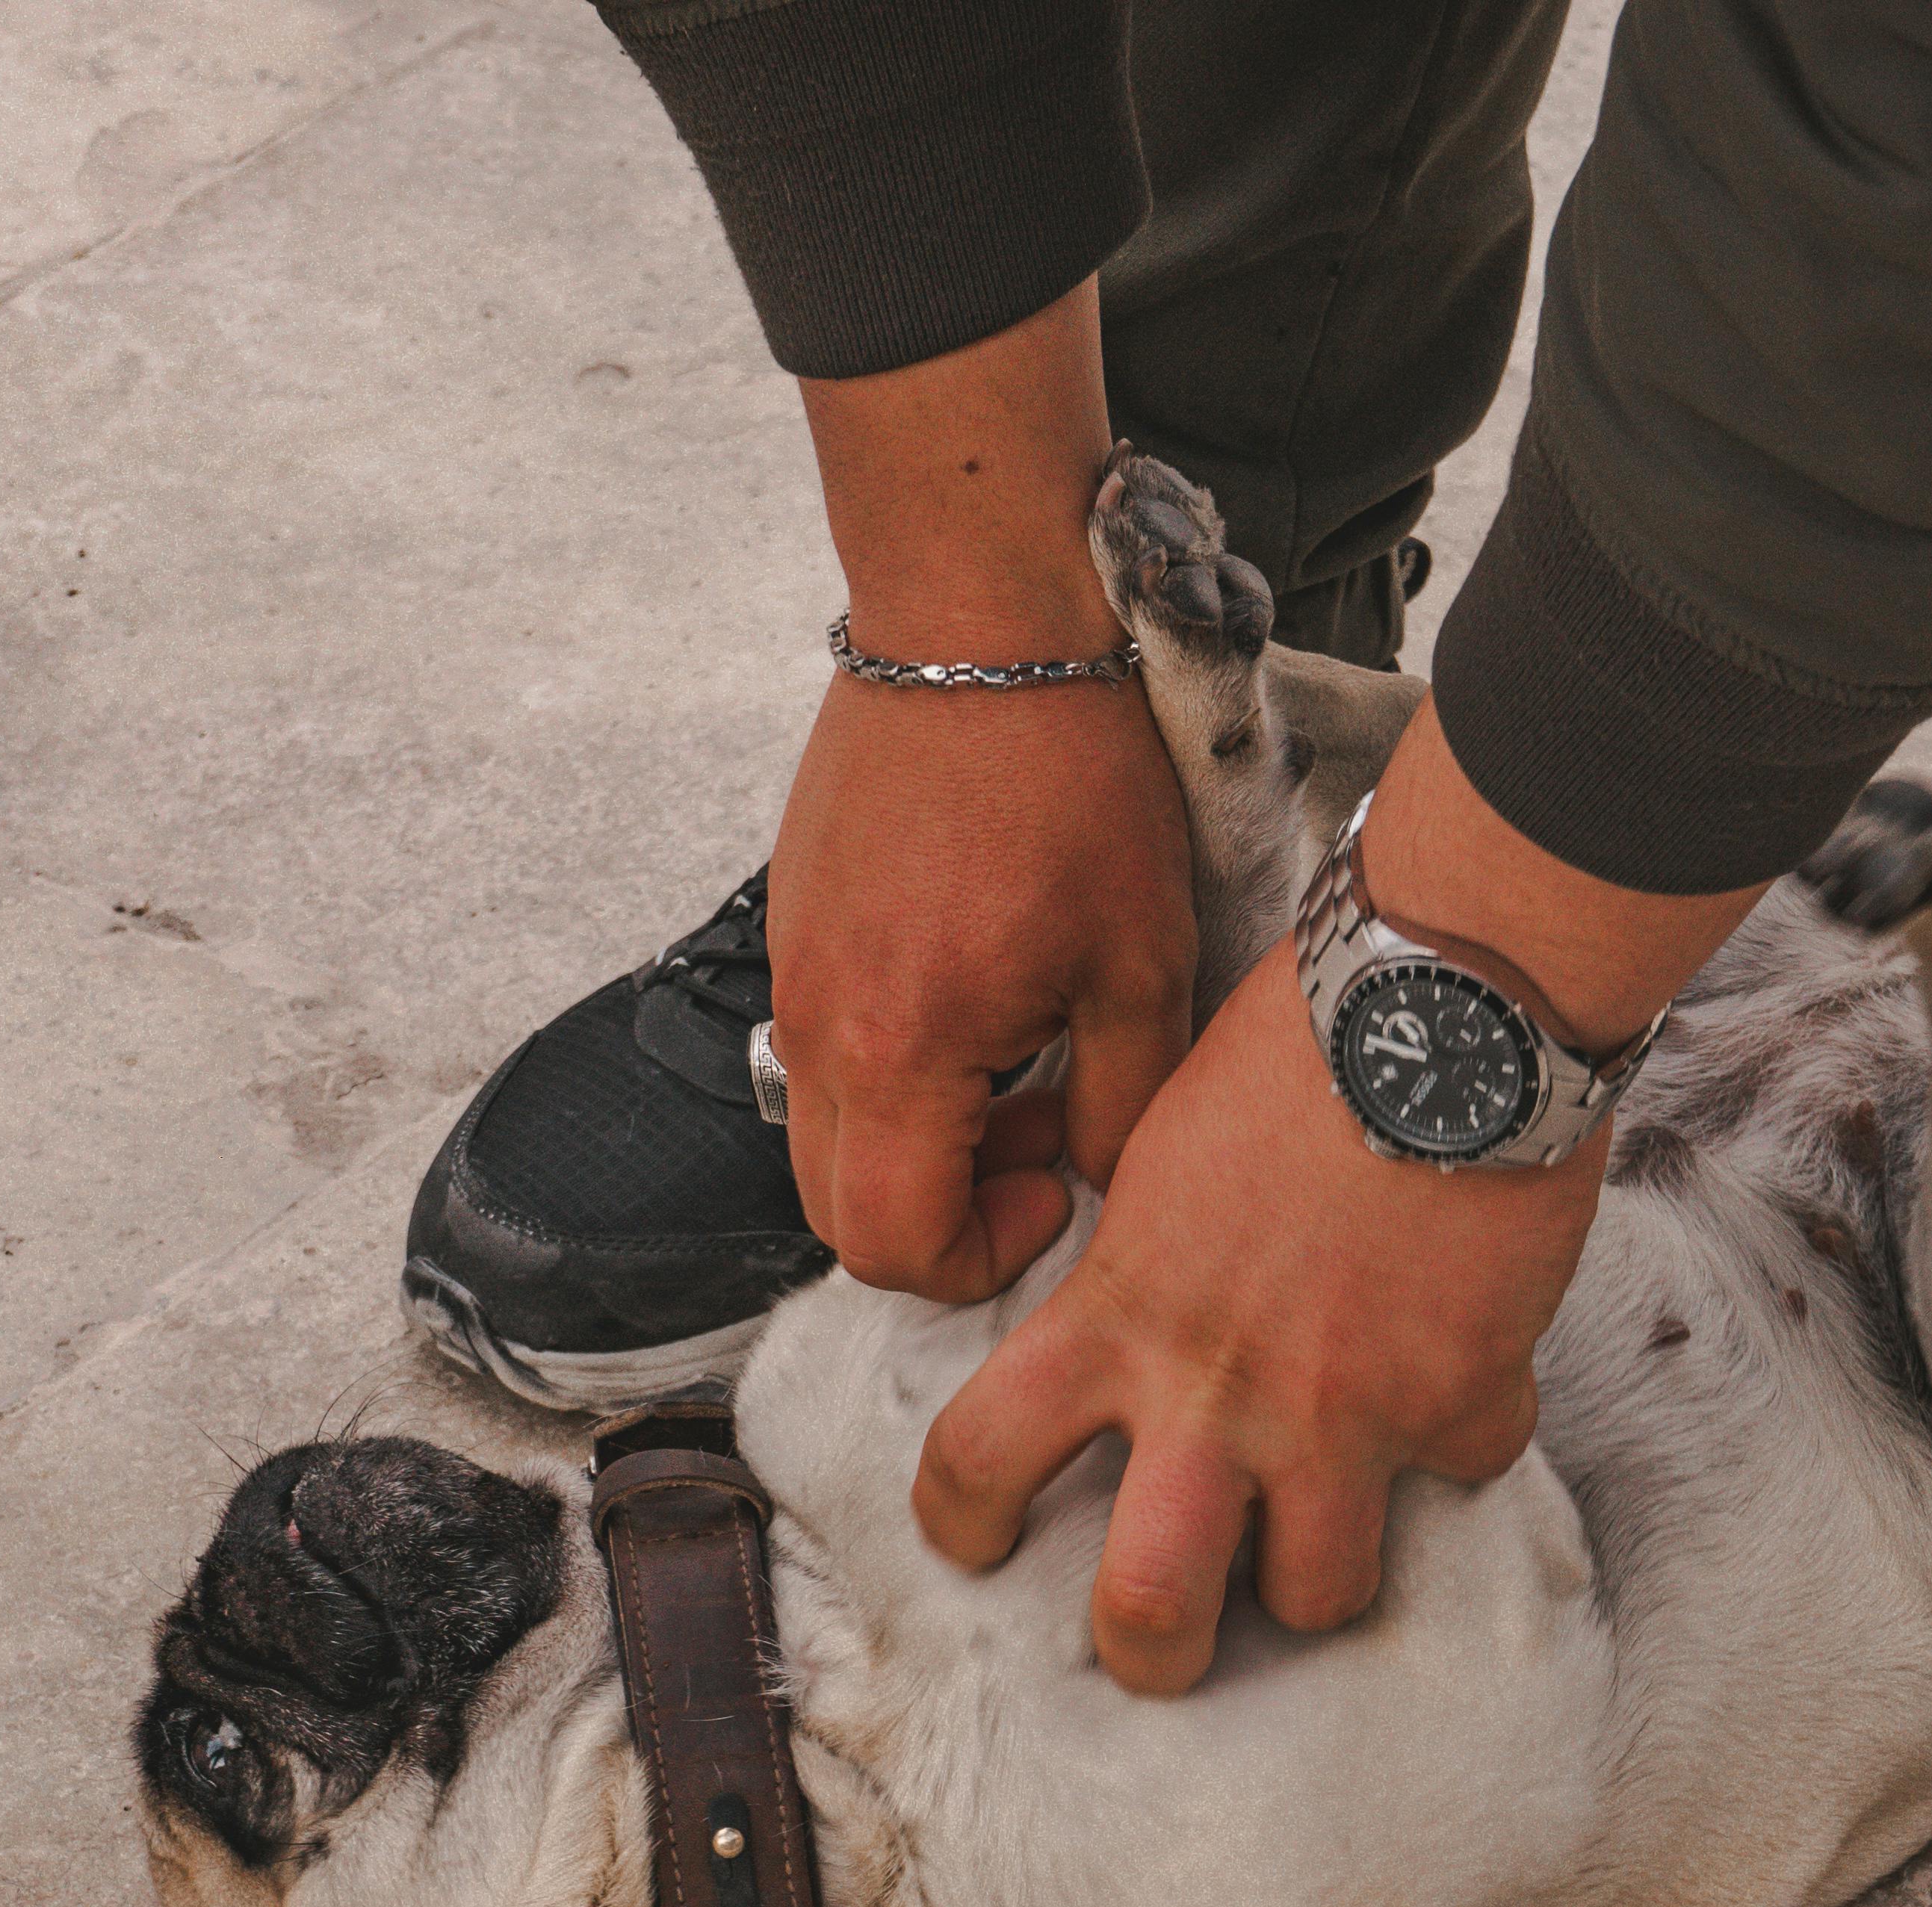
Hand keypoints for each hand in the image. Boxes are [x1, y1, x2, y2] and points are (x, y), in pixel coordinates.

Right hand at [768, 281, 1195, 1299]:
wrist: (979, 625)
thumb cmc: (1075, 783)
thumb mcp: (1141, 962)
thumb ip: (1117, 1104)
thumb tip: (1086, 1174)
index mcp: (897, 1052)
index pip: (894, 1247)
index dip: (981, 1256)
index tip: (1053, 1185)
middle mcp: (816, 1025)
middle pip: (839, 1211)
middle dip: (942, 1211)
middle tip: (1038, 1134)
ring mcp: (791, 970)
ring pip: (826, 1129)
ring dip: (920, 1136)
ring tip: (1020, 1052)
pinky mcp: (793, 920)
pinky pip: (824, 1042)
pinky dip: (895, 1061)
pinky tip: (982, 982)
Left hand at [909, 708, 1766, 1694]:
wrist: (1446, 1011)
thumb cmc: (1298, 1049)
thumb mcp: (1167, 1159)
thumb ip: (1144, 1267)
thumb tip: (1144, 1322)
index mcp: (1119, 1317)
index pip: (980, 1459)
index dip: (963, 1523)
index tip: (977, 1540)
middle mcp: (1219, 1392)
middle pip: (1148, 1610)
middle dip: (1149, 1656)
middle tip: (1161, 1646)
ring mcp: (1346, 1415)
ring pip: (1316, 1597)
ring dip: (1317, 1580)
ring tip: (1321, 1543)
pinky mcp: (1462, 1403)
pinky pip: (1469, 1467)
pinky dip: (1468, 1436)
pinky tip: (1465, 1379)